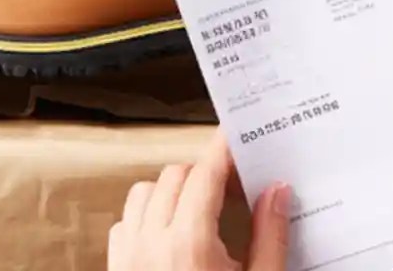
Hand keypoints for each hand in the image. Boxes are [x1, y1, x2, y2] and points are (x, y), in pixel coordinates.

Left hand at [107, 130, 291, 270]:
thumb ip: (271, 237)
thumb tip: (277, 190)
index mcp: (190, 242)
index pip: (205, 175)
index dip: (220, 150)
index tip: (234, 135)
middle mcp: (150, 241)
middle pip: (173, 177)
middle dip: (203, 175)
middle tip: (232, 187)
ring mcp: (127, 255)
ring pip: (142, 194)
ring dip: (170, 192)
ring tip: (201, 211)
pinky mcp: (115, 269)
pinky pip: (124, 223)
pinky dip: (145, 217)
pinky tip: (170, 236)